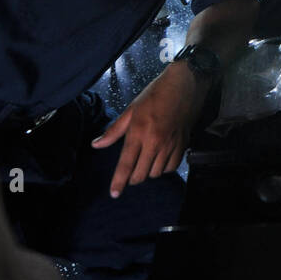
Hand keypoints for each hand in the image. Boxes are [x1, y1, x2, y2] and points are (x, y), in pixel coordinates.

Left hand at [91, 60, 205, 196]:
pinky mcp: (182, 145)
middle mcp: (154, 143)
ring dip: (148, 172)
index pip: (126, 164)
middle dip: (132, 178)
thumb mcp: (130, 110)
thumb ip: (113, 131)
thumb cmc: (155, 95)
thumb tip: (96, 145)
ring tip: (144, 163)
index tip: (114, 193)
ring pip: (156, 173)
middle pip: (141, 174)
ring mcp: (170, 145)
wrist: (184, 86)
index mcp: (138, 132)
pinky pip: (171, 168)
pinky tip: (159, 160)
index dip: (119, 182)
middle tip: (130, 172)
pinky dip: (163, 168)